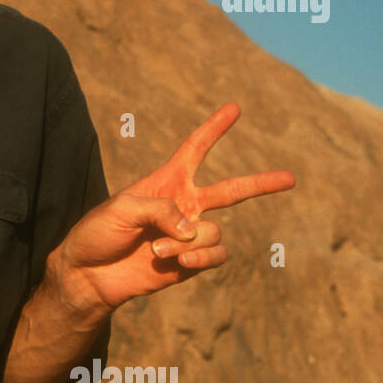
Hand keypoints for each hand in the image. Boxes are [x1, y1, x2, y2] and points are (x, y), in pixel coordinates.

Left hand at [56, 102, 295, 315]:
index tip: (234, 108)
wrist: (89, 275)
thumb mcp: (122, 209)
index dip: (214, 129)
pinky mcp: (191, 262)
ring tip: (154, 250)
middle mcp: (184, 205)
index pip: (195, 149)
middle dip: (262, 184)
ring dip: (187, 242)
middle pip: (232, 191)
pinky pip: (215, 256)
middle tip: (292, 178)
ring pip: (213, 231)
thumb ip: (161, 210)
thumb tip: (193, 228)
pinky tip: (178, 262)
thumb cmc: (99, 233)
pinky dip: (200, 258)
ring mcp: (189, 235)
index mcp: (166, 182)